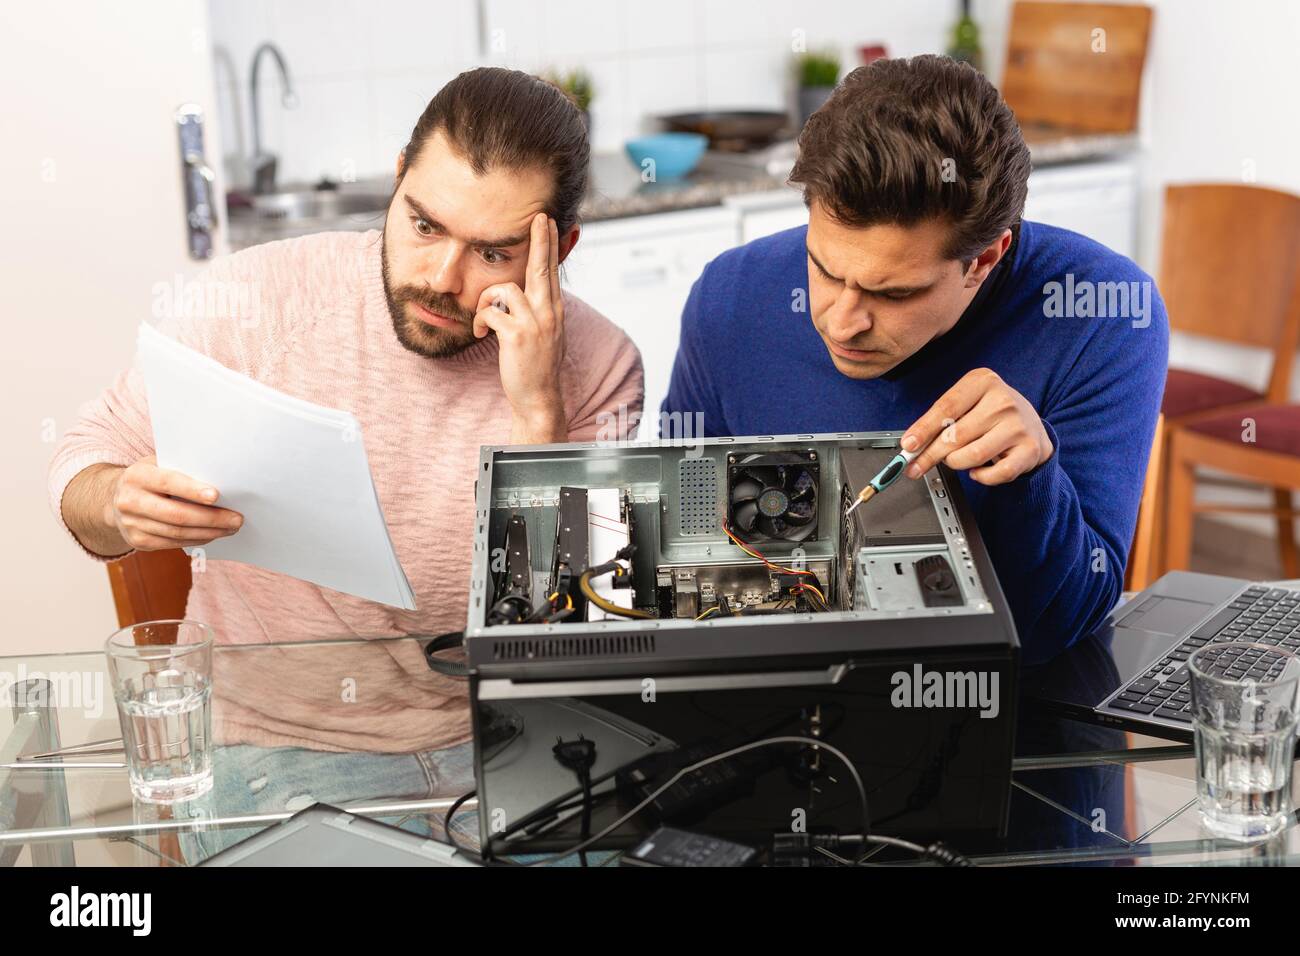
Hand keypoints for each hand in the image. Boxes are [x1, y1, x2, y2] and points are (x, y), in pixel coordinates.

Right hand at [106, 455, 243, 550]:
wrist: (115, 497)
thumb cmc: (150, 476)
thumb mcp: (158, 464)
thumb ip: (181, 468)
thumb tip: (221, 476)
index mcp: (137, 475)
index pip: (168, 482)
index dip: (193, 490)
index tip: (217, 496)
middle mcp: (130, 500)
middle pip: (177, 514)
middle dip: (211, 518)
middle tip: (237, 519)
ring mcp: (131, 524)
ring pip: (177, 532)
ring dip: (209, 532)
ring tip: (231, 528)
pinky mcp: (137, 541)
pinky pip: (173, 543)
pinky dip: (197, 539)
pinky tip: (213, 535)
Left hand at [473, 212, 566, 441]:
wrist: (538, 398)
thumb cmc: (536, 366)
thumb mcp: (544, 333)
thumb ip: (538, 311)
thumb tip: (525, 292)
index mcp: (554, 310)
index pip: (552, 271)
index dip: (550, 245)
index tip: (550, 223)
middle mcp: (549, 313)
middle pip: (542, 268)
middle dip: (540, 240)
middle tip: (541, 217)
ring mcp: (534, 323)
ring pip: (504, 289)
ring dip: (485, 301)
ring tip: (482, 322)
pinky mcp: (517, 335)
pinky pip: (490, 312)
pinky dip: (478, 321)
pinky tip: (479, 334)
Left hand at [901, 368, 1053, 484]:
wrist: (1031, 425)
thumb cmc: (990, 413)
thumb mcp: (967, 404)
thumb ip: (940, 420)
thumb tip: (911, 445)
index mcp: (983, 381)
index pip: (946, 407)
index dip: (923, 429)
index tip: (908, 446)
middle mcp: (1003, 401)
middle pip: (956, 435)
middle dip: (931, 455)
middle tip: (916, 466)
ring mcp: (1018, 426)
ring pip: (972, 455)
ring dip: (955, 463)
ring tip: (954, 459)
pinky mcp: (1030, 449)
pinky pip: (996, 474)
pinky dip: (980, 477)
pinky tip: (976, 471)